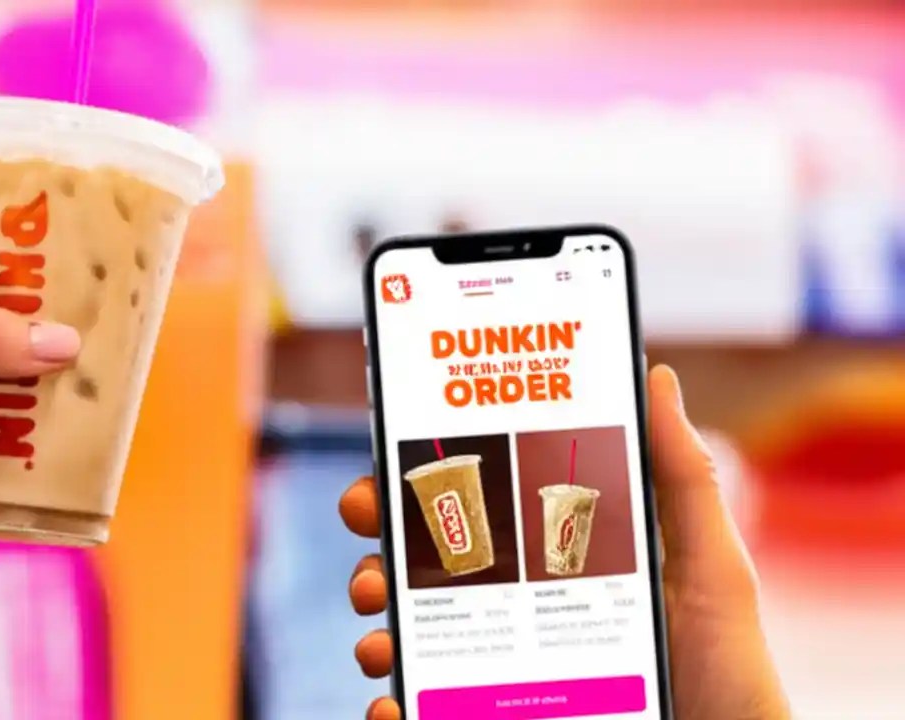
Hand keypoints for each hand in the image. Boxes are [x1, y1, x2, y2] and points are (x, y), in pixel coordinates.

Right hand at [339, 366, 791, 719]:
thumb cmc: (728, 665)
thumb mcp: (708, 564)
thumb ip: (682, 475)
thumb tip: (655, 376)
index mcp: (553, 559)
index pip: (472, 510)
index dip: (417, 485)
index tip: (384, 470)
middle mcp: (517, 610)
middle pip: (424, 569)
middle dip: (378, 552)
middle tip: (369, 548)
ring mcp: (501, 668)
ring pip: (412, 637)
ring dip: (376, 628)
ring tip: (380, 638)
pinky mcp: (487, 714)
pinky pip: (424, 708)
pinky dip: (392, 707)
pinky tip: (393, 705)